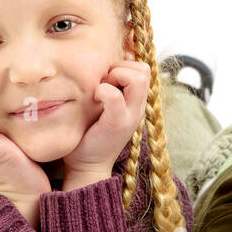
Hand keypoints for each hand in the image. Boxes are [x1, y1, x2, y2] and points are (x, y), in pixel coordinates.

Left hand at [61, 59, 150, 179]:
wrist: (86, 165)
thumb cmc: (89, 133)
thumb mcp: (103, 106)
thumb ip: (107, 88)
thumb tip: (100, 67)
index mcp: (135, 102)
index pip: (142, 69)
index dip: (123, 67)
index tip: (106, 81)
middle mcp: (138, 107)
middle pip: (144, 70)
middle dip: (121, 68)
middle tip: (104, 84)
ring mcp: (131, 115)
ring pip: (138, 77)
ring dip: (116, 76)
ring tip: (101, 91)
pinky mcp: (118, 123)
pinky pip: (115, 96)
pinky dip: (103, 91)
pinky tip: (94, 100)